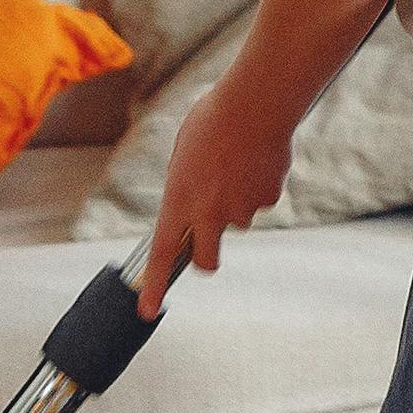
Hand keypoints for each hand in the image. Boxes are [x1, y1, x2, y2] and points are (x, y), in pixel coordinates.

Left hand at [139, 84, 295, 311]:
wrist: (255, 102)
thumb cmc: (213, 120)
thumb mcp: (184, 154)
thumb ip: (186, 187)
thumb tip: (196, 206)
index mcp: (179, 198)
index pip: (161, 252)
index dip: (153, 284)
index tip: (146, 310)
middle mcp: (209, 211)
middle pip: (206, 259)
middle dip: (207, 257)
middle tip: (208, 241)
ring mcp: (240, 209)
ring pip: (237, 220)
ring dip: (236, 202)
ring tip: (235, 165)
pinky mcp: (267, 200)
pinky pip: (260, 200)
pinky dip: (258, 186)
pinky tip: (256, 160)